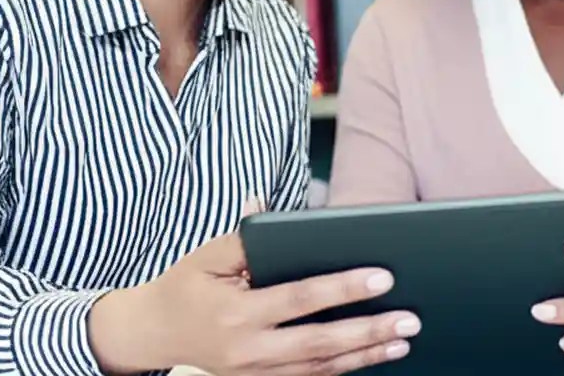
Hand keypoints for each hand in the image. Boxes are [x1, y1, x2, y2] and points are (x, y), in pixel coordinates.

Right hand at [89, 233, 418, 374]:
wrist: (153, 332)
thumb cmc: (186, 286)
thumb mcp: (206, 255)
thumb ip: (243, 236)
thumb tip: (266, 205)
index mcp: (236, 312)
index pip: (299, 298)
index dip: (342, 288)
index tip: (382, 278)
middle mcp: (248, 351)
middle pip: (320, 343)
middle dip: (369, 331)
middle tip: (410, 319)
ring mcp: (254, 375)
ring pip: (321, 368)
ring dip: (365, 355)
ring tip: (403, 340)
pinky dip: (344, 369)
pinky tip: (373, 356)